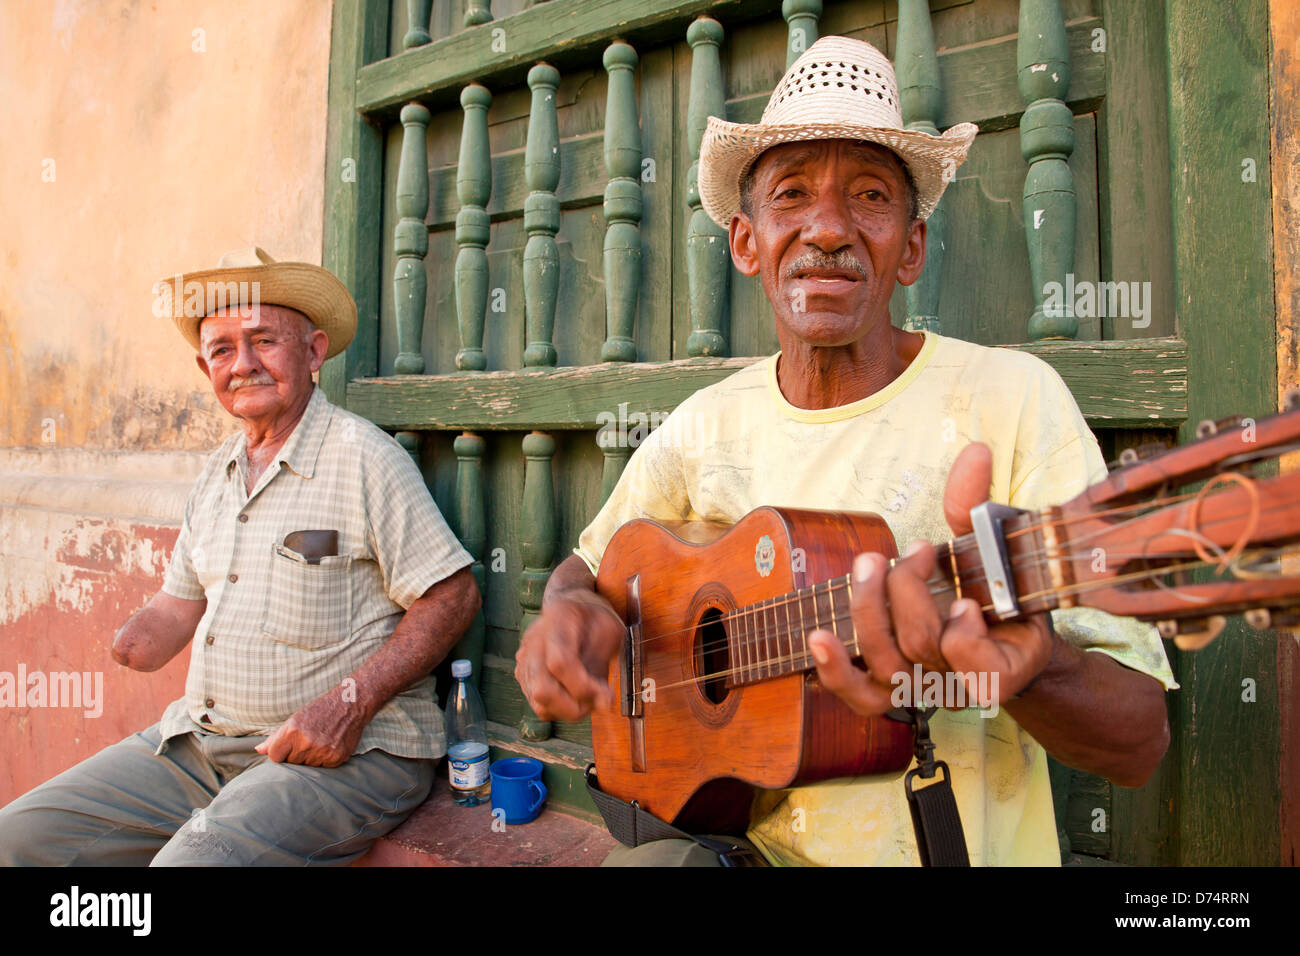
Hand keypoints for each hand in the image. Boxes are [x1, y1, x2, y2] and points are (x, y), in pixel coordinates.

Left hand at [255, 687, 366, 766]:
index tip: (289, 746)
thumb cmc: (319, 710)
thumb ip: (275, 737)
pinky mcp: (336, 758)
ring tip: (320, 742)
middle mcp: (306, 743)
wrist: (350, 704)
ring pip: (307, 767)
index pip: (275, 757)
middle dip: (296, 755)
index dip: (280, 753)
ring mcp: (322, 751)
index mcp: (292, 732)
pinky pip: (323, 768)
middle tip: (308, 740)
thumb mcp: (294, 719)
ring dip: (311, 758)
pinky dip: (325, 759)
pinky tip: (329, 745)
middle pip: (291, 763)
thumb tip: (258, 751)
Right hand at [515, 588, 625, 721]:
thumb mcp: (609, 629)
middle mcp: (533, 640)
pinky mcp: (522, 675)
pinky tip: (574, 695)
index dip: (584, 687)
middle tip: (596, 702)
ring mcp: (524, 659)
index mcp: (558, 620)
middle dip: (574, 708)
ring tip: (588, 698)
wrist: (570, 605)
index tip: (607, 696)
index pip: (560, 662)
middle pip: (542, 689)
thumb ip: (604, 664)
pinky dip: (560, 709)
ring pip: (538, 703)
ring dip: (569, 711)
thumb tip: (603, 703)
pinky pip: (538, 706)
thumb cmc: (593, 618)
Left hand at [806, 442, 1054, 716]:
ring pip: (886, 667)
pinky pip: (859, 698)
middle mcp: (962, 682)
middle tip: (913, 552)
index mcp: (1006, 660)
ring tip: (868, 565)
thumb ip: (978, 503)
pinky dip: (835, 670)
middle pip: (921, 647)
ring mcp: (923, 687)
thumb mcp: (993, 542)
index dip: (965, 637)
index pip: (981, 668)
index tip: (964, 600)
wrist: (987, 634)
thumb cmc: (990, 584)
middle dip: (908, 591)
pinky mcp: (890, 689)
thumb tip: (974, 452)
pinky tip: (817, 638)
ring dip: (869, 609)